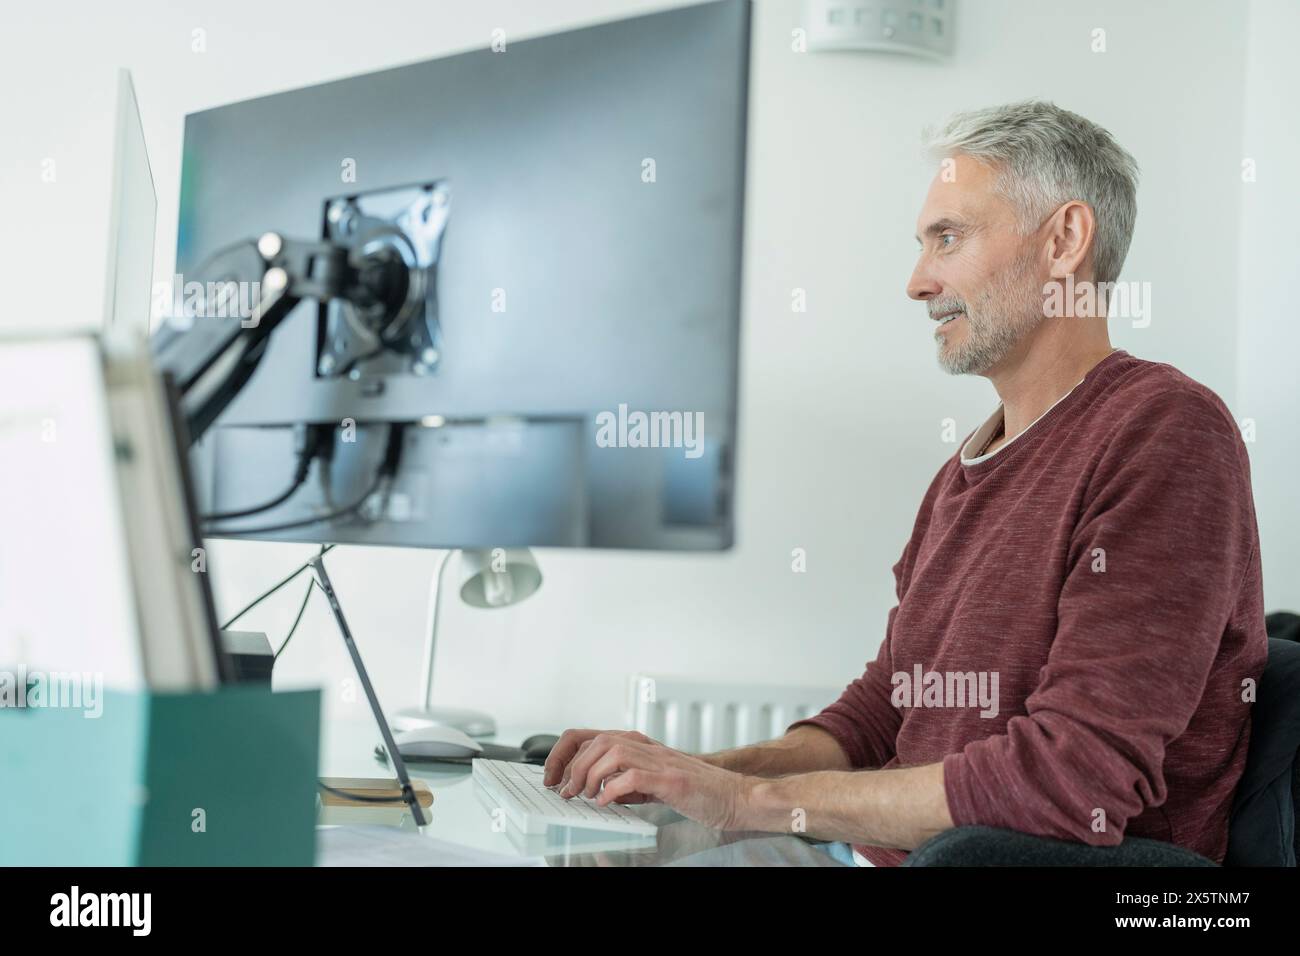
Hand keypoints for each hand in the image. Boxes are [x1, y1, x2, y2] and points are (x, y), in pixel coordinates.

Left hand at [543, 728, 754, 830]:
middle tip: (565, 791)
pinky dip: (612, 789)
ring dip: (589, 775)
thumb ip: (626, 779)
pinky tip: (606, 802)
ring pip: (610, 752)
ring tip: (583, 796)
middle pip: (596, 740)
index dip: (564, 753)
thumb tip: (596, 789)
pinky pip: (632, 776)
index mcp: (639, 744)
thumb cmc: (696, 790)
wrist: (734, 795)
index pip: (590, 734)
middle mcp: (647, 746)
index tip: (552, 777)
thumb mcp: (652, 780)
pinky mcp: (670, 778)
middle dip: (572, 766)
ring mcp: (660, 760)